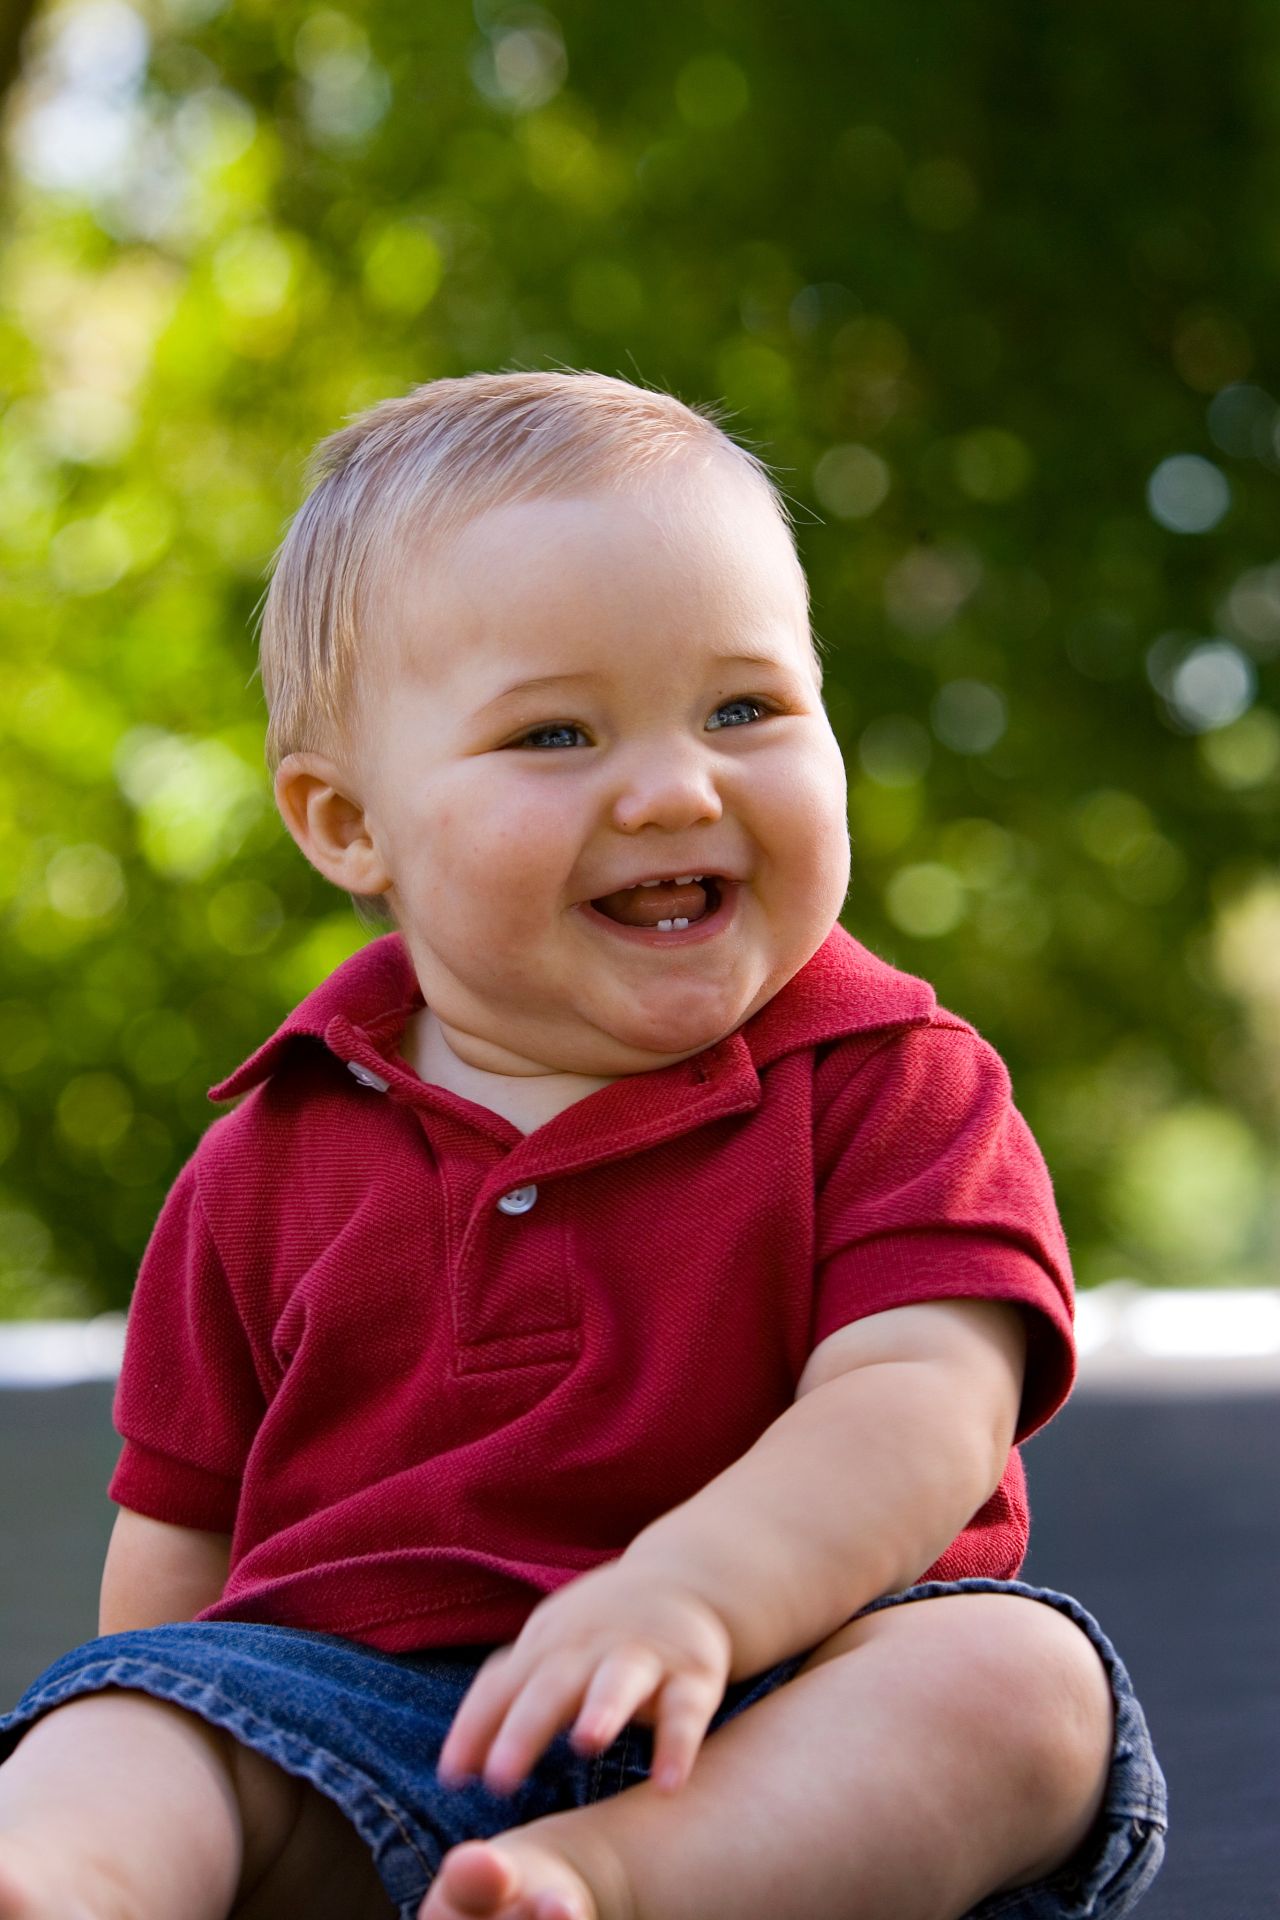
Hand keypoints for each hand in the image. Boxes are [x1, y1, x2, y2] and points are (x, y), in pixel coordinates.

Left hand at [436, 1557, 732, 1796]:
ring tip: (586, 1743)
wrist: (686, 1577)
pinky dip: (678, 1745)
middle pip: (552, 1685)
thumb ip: (505, 1699)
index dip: (475, 1727)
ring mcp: (643, 1657)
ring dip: (602, 1707)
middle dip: (524, 1728)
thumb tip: (452, 1768)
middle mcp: (591, 1647)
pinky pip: (686, 1711)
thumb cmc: (597, 1633)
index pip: (501, 1685)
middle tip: (499, 1779)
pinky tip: (667, 1785)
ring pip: (619, 1680)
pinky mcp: (693, 1674)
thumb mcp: (548, 1649)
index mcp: (548, 1645)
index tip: (451, 1777)